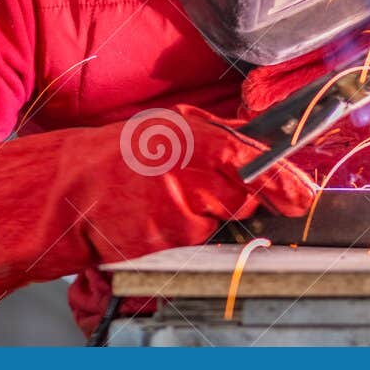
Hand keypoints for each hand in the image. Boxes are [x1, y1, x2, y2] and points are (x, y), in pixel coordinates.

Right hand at [84, 104, 313, 262]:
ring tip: (163, 200)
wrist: (68, 191)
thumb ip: (218, 131)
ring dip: (203, 216)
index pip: (251, 161)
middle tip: (198, 190)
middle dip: (233, 198)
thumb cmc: (117, 156)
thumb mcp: (169, 126)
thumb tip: (262, 138)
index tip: (301, 196)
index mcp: (189, 139)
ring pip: (217, 222)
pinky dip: (181, 234)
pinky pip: (192, 242)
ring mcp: (174, 213)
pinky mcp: (164, 243)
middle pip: (241, 198)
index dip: (282, 181)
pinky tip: (154, 219)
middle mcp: (185, 175)